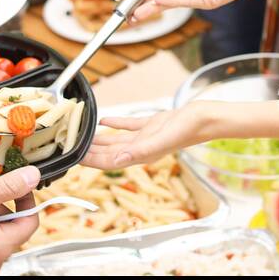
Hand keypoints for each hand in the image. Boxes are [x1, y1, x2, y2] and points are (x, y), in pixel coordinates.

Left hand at [84, 105, 207, 168]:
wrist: (206, 118)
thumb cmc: (188, 130)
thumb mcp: (162, 138)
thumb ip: (140, 150)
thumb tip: (118, 160)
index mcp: (142, 155)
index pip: (110, 161)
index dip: (91, 161)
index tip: (74, 158)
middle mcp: (142, 149)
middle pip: (109, 153)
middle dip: (91, 152)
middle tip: (72, 147)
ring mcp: (147, 137)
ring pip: (117, 141)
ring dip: (100, 140)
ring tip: (83, 137)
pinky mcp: (152, 125)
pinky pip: (129, 126)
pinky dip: (116, 124)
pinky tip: (105, 120)